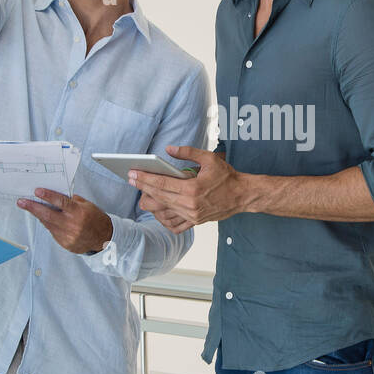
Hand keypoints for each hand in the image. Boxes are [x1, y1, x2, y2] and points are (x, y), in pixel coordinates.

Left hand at [17, 189, 113, 254]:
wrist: (104, 238)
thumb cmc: (95, 219)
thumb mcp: (87, 205)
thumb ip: (71, 201)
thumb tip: (55, 196)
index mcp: (79, 212)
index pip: (60, 202)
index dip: (47, 196)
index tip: (37, 191)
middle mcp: (72, 225)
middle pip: (48, 214)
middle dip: (33, 207)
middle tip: (22, 202)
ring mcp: (68, 236)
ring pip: (48, 223)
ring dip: (38, 215)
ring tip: (30, 208)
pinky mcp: (65, 243)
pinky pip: (52, 232)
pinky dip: (48, 224)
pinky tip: (45, 219)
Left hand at [129, 146, 251, 231]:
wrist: (242, 196)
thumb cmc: (227, 177)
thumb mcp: (209, 159)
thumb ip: (187, 153)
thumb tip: (168, 149)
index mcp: (192, 189)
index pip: (161, 183)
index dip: (144, 178)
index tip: (132, 173)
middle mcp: (190, 205)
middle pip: (159, 196)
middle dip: (142, 187)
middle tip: (131, 179)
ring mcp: (192, 216)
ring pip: (163, 210)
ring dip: (151, 201)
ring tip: (143, 192)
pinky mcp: (195, 222)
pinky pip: (173, 224)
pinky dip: (163, 217)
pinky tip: (158, 209)